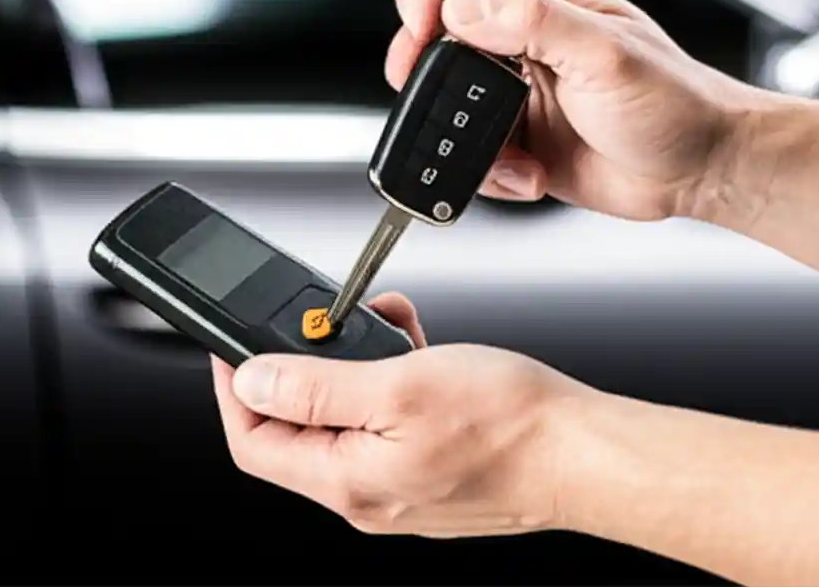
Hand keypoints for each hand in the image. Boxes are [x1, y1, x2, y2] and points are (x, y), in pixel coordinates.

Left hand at [210, 293, 593, 537]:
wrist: (584, 452)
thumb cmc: (510, 425)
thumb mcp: (397, 385)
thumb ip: (313, 385)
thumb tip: (252, 381)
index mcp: (346, 481)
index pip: (253, 441)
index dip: (235, 388)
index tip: (235, 345)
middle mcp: (367, 496)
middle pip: (297, 431)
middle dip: (304, 366)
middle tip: (326, 323)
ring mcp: (399, 488)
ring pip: (346, 422)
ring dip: (353, 366)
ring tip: (387, 329)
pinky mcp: (429, 474)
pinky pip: (385, 427)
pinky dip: (390, 382)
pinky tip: (417, 352)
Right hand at [387, 0, 750, 220]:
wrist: (698, 171)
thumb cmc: (676, 101)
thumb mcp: (606, 51)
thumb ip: (533, 23)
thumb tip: (462, 12)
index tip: (421, 20)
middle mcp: (524, 41)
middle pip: (437, 35)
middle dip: (424, 68)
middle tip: (425, 91)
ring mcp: (517, 94)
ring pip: (447, 103)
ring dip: (460, 132)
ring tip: (499, 147)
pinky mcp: (519, 143)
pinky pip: (474, 155)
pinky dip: (491, 172)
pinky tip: (529, 173)